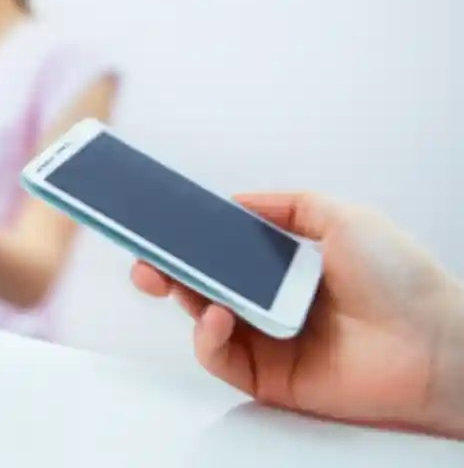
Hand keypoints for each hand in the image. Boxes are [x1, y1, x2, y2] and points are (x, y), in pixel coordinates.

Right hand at [131, 193, 463, 436]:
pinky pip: (219, 358)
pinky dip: (207, 337)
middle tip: (144, 257)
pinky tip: (218, 316)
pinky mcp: (268, 377)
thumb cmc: (402, 280)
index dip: (189, 238)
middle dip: (165, 269)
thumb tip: (235, 200)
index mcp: (288, 266)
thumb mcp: (344, 217)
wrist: (434, 342)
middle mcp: (273, 303)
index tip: (158, 223)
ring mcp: (268, 341)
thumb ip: (287, 205)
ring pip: (202, 319)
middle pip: (202, 284)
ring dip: (181, 298)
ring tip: (173, 282)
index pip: (224, 249)